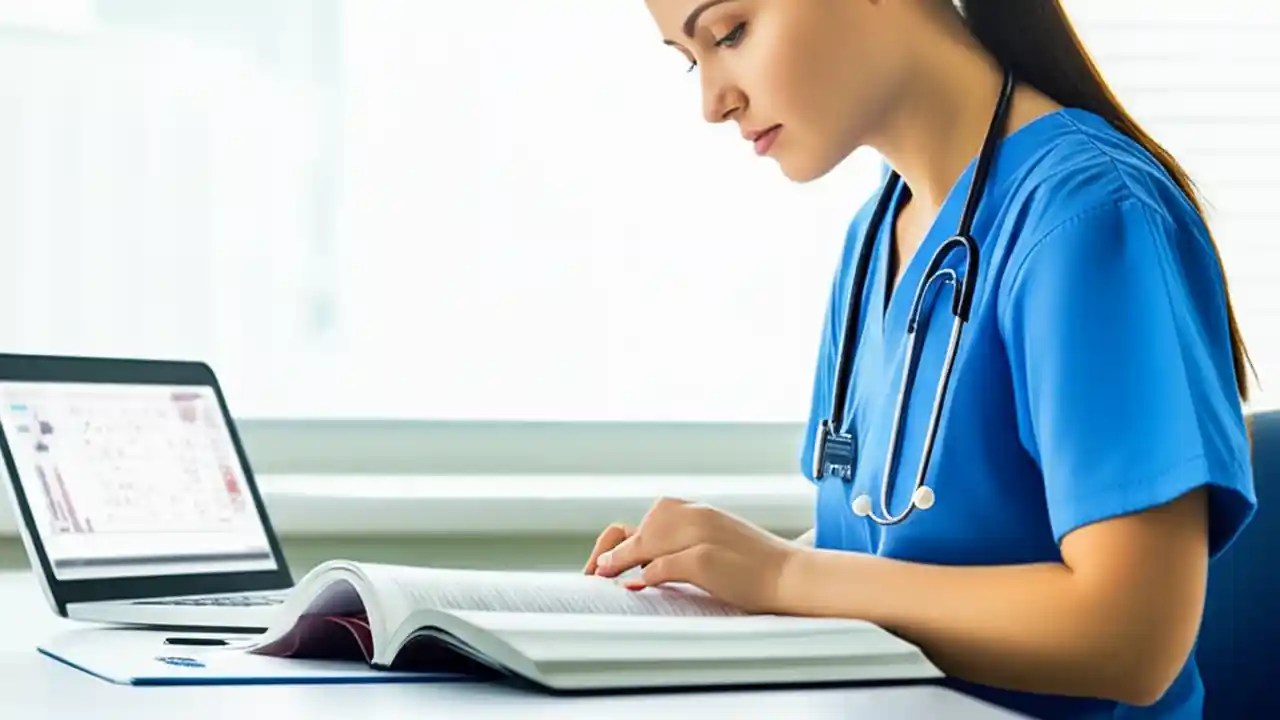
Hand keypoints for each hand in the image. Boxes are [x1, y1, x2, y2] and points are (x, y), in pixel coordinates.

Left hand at [582, 497, 800, 613]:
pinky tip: (635, 585)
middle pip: (643, 526)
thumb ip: (683, 547)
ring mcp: (701, 535)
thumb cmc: (757, 568)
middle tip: (596, 573)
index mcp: (701, 512)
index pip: (652, 516)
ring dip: (621, 560)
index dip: (625, 539)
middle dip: (615, 549)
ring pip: (646, 541)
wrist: (792, 576)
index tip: (606, 561)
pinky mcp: (705, 558)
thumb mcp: (717, 544)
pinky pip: (662, 564)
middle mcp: (698, 516)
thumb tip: (640, 571)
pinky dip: (644, 575)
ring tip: (603, 577)